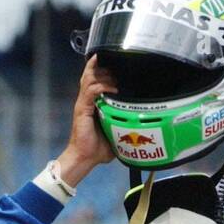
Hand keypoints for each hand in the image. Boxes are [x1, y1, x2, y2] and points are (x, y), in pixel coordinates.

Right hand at [55, 55, 117, 185]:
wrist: (85, 158)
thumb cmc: (98, 149)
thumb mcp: (115, 132)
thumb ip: (123, 124)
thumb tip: (141, 125)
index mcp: (93, 102)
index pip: (96, 78)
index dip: (104, 69)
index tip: (119, 65)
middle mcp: (86, 99)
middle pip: (92, 73)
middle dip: (105, 67)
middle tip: (120, 69)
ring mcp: (83, 102)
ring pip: (90, 77)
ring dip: (104, 75)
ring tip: (117, 78)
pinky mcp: (82, 108)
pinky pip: (91, 90)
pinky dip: (102, 86)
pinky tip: (114, 89)